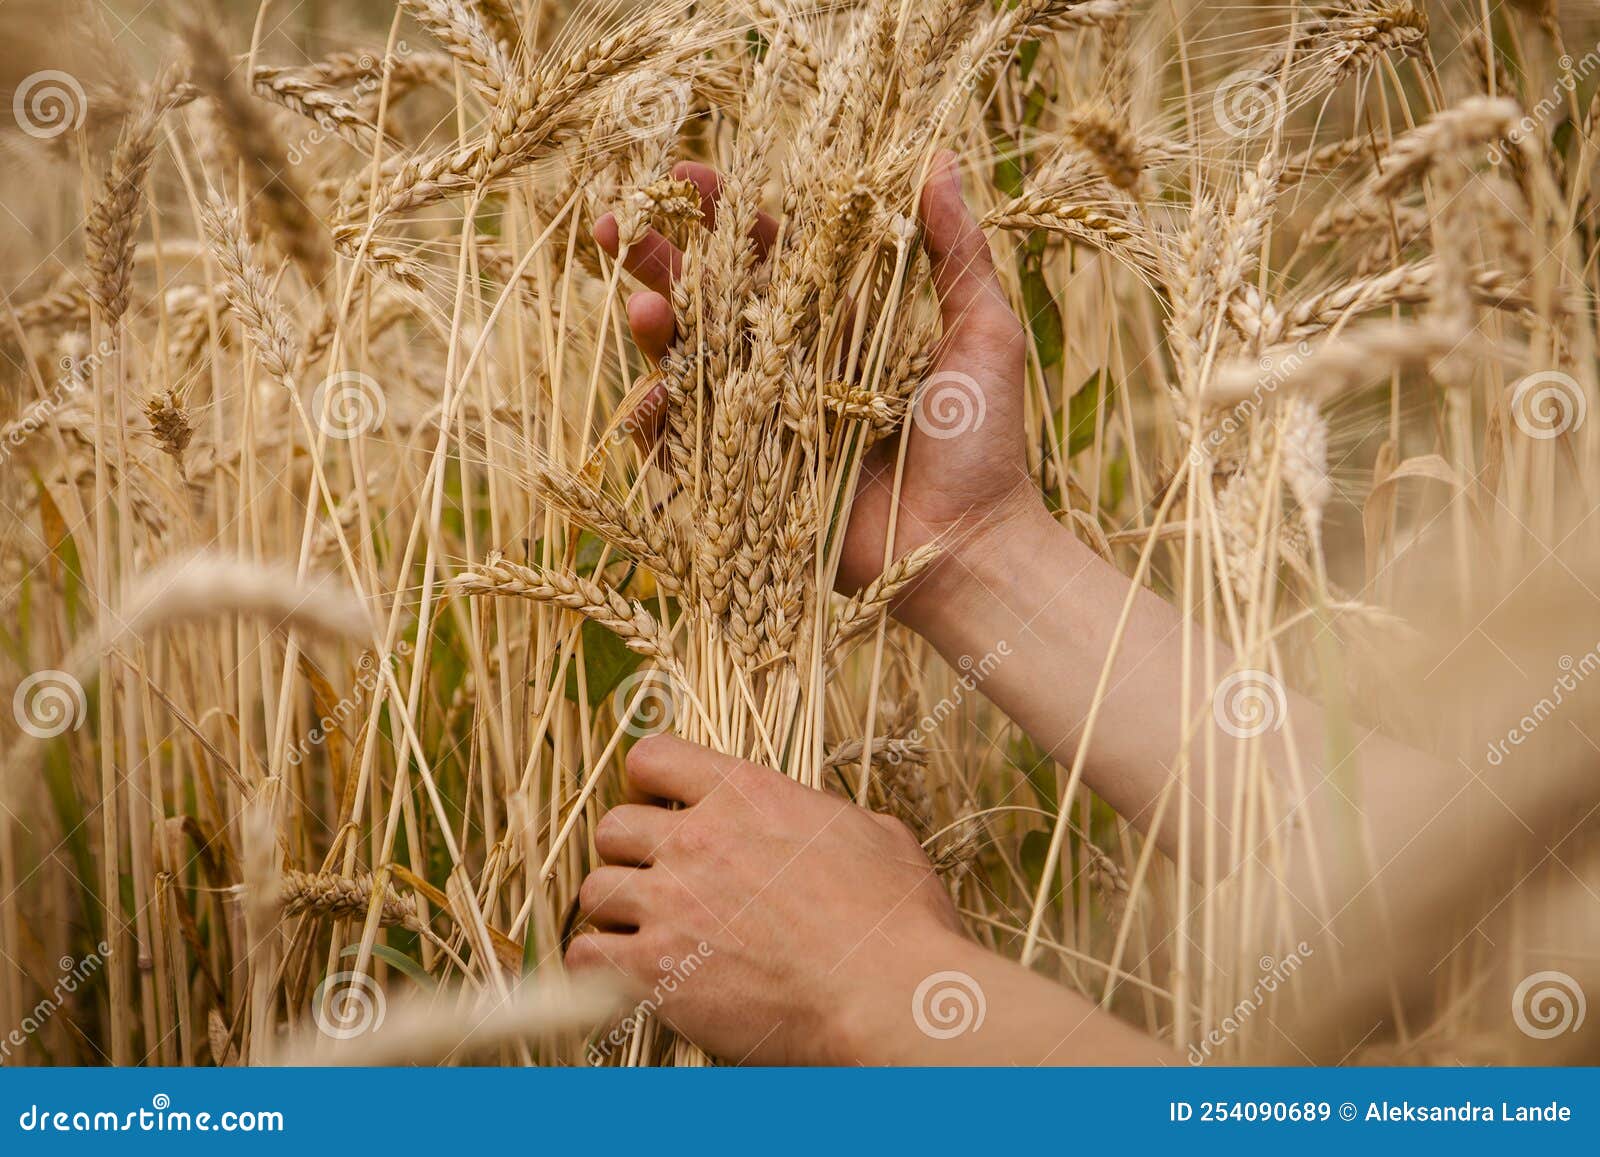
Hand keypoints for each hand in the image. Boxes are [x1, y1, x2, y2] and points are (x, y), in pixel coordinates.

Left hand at [563, 734, 965, 1064]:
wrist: (884, 992)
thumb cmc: (894, 918)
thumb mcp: (876, 836)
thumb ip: (829, 819)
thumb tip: (827, 825)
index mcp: (746, 794)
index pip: (655, 756)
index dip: (651, 780)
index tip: (663, 804)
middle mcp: (696, 839)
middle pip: (614, 826)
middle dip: (630, 851)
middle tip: (658, 878)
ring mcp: (670, 903)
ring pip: (595, 889)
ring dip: (616, 909)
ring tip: (645, 930)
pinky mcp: (655, 968)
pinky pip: (587, 954)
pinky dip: (599, 963)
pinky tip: (628, 972)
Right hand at [594, 152, 1050, 620]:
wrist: (969, 545)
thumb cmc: (983, 441)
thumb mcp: (982, 333)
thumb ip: (955, 250)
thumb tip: (936, 156)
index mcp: (838, 318)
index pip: (767, 251)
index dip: (724, 213)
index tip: (686, 175)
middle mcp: (789, 362)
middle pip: (709, 298)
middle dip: (657, 257)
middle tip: (616, 223)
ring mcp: (760, 420)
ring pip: (686, 363)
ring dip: (653, 330)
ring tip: (644, 305)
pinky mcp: (745, 478)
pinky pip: (682, 445)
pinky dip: (654, 422)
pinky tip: (646, 398)